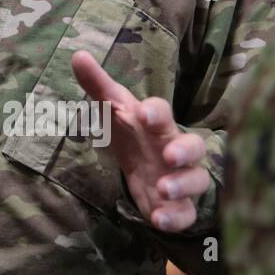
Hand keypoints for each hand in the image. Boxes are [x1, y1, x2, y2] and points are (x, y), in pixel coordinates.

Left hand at [70, 50, 209, 231]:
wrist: (148, 166)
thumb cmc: (133, 131)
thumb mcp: (114, 108)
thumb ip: (97, 84)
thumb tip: (78, 54)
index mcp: (157, 124)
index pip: (162, 112)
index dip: (156, 112)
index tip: (144, 113)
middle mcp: (175, 148)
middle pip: (193, 146)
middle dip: (184, 150)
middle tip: (169, 155)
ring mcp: (181, 177)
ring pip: (196, 180)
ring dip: (182, 185)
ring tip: (163, 188)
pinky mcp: (180, 204)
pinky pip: (187, 213)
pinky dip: (176, 217)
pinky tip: (160, 220)